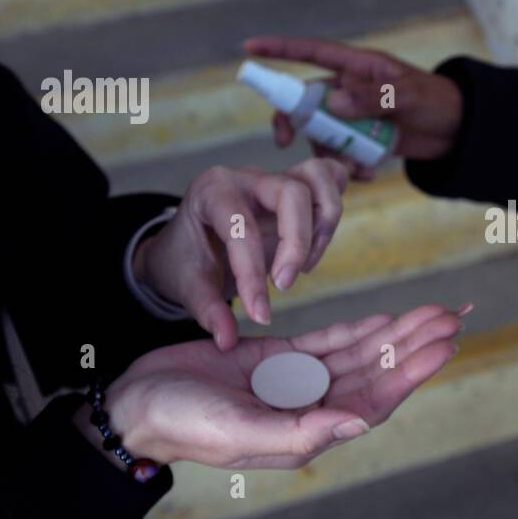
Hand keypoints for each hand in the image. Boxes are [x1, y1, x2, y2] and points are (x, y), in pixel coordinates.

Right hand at [85, 303, 464, 468]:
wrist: (138, 406)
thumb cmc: (185, 426)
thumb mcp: (241, 433)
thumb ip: (301, 432)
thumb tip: (358, 421)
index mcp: (309, 431)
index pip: (376, 398)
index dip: (412, 371)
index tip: (445, 344)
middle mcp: (310, 407)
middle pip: (377, 372)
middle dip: (415, 344)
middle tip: (454, 316)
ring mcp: (294, 383)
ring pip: (358, 354)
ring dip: (394, 333)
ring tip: (432, 311)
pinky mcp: (275, 360)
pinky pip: (327, 343)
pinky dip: (356, 330)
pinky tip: (383, 318)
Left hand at [134, 158, 349, 348]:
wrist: (188, 244)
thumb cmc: (187, 261)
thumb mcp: (188, 287)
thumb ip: (208, 311)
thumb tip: (228, 340)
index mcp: (211, 192)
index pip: (243, 228)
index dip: (253, 275)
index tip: (260, 315)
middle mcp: (246, 178)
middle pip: (292, 193)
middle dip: (296, 244)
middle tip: (284, 286)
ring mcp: (274, 178)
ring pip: (318, 179)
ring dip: (321, 228)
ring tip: (303, 267)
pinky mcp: (295, 185)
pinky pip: (329, 179)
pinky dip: (330, 209)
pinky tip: (314, 245)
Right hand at [243, 36, 463, 173]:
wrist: (459, 132)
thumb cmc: (438, 101)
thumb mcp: (407, 97)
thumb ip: (371, 98)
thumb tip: (332, 103)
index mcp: (357, 67)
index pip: (312, 52)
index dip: (279, 49)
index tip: (249, 48)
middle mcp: (349, 89)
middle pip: (306, 102)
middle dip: (294, 122)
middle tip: (286, 142)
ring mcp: (353, 116)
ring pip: (321, 134)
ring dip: (328, 154)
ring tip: (353, 169)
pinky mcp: (361, 141)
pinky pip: (340, 154)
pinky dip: (347, 168)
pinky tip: (366, 176)